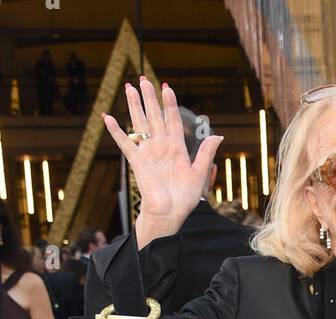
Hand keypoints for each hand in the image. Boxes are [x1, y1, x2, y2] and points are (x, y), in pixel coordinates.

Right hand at [102, 77, 221, 244]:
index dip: (170, 103)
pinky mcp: (137, 161)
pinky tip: (108, 117)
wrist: (170, 213)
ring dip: (134, 105)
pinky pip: (125, 143)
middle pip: (154, 116)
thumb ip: (206, 153)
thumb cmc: (185, 198)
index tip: (166, 86)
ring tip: (129, 87)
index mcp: (177, 148)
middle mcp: (161, 146)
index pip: (173, 120)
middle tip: (143, 79)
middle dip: (149, 97)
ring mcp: (148, 152)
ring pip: (140, 123)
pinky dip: (116, 131)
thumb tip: (218, 135)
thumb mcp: (199, 173)